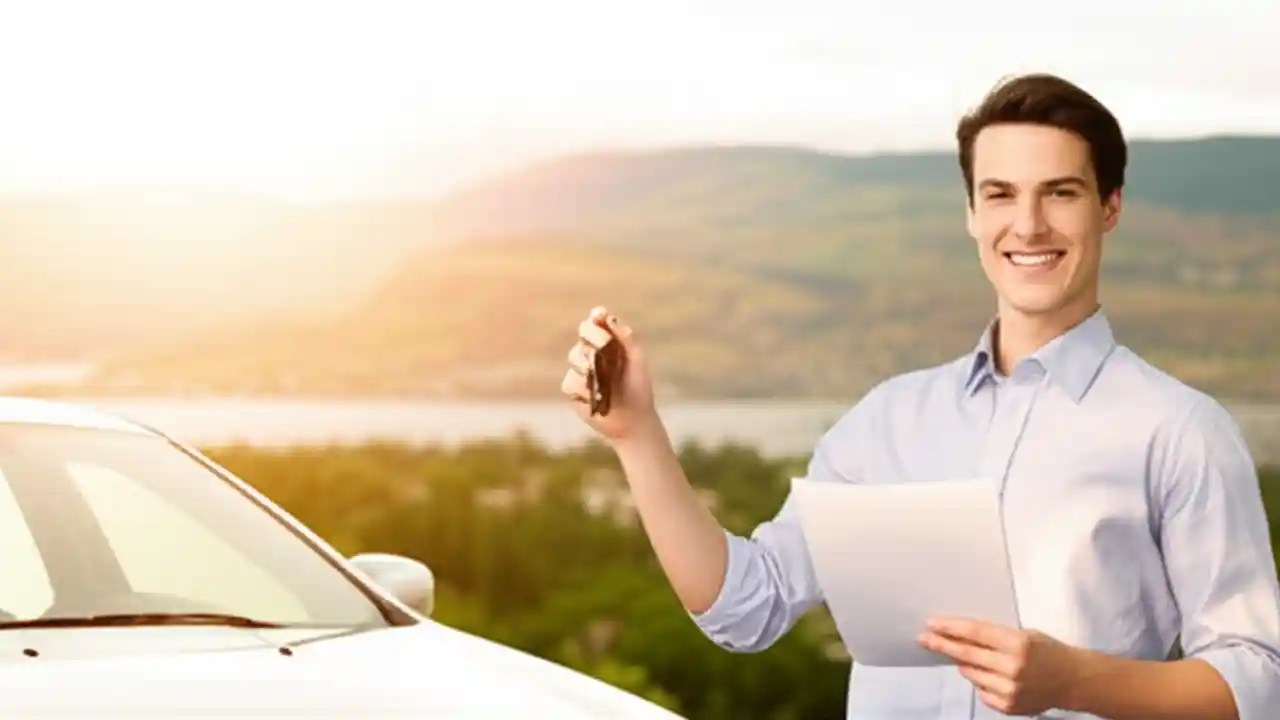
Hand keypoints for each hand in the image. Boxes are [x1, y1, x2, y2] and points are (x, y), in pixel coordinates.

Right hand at [561, 306, 657, 442]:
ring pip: (574, 356)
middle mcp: (592, 353)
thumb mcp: (637, 360)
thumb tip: (610, 318)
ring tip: (603, 376)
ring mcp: (581, 371)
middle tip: (605, 344)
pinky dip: (583, 386)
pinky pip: (571, 380)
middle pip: (583, 334)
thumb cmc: (638, 388)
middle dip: (593, 336)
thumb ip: (627, 338)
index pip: (597, 323)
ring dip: (588, 363)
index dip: (596, 317)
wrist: (633, 419)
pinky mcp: (573, 390)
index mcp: (608, 343)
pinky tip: (596, 394)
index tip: (599, 314)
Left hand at [918, 617, 1083, 715]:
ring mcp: (1010, 689)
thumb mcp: (1023, 634)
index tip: (931, 624)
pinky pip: (980, 691)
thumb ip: (992, 636)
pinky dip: (980, 681)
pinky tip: (994, 676)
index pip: (974, 633)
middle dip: (942, 645)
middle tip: (924, 639)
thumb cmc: (1047, 651)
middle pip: (966, 654)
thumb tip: (956, 636)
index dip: (950, 628)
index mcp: (1018, 643)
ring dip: (965, 664)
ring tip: (980, 659)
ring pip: (970, 673)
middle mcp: (1013, 667)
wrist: (1073, 680)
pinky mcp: (1008, 705)